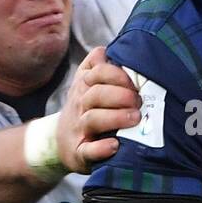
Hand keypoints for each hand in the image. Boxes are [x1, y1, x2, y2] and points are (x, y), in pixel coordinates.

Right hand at [57, 46, 140, 172]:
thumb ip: (97, 66)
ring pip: (93, 119)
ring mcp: (79, 129)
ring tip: (134, 118)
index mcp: (84, 87)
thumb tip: (109, 49)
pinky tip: (115, 145)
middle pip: (96, 94)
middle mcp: (80, 106)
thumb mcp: (86, 84)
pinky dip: (101, 149)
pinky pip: (88, 151)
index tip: (134, 81)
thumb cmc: (85, 109)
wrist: (62, 142)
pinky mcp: (80, 153)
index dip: (116, 74)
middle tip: (138, 101)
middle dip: (120, 95)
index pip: (97, 73)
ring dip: (115, 117)